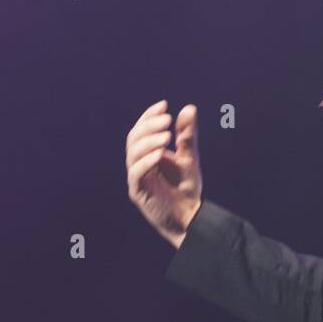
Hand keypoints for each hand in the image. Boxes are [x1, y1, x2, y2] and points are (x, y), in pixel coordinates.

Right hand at [125, 100, 202, 249]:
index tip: (164, 106)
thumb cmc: (186, 187)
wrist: (190, 216)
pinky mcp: (138, 193)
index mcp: (147, 154)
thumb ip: (186, 135)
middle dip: (148, 126)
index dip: (148, 116)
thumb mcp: (189, 156)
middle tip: (167, 119)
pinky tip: (161, 154)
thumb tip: (189, 107)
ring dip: (149, 141)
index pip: (141, 130)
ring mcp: (137, 178)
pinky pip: (136, 174)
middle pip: (134, 139)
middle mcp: (139, 164)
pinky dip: (147, 161)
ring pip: (132, 154)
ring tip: (167, 135)